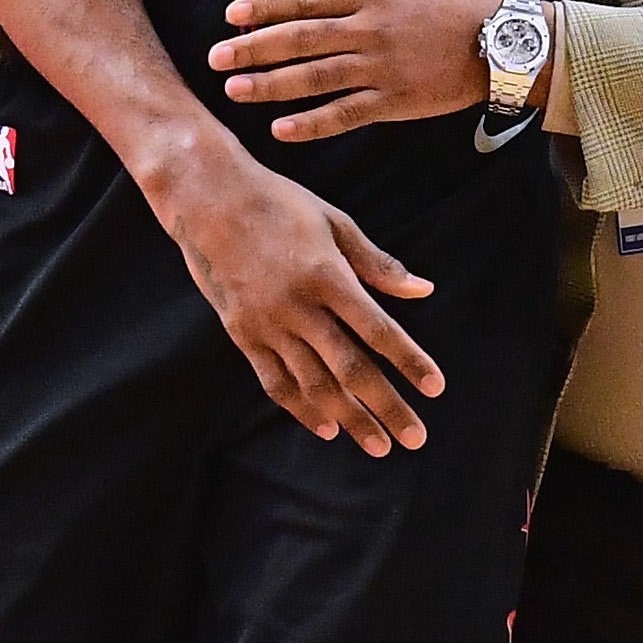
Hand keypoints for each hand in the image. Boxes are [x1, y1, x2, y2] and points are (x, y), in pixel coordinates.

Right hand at [148, 144, 442, 456]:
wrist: (207, 198)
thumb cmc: (280, 203)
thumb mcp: (335, 222)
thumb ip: (377, 263)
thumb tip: (423, 290)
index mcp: (327, 275)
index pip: (377, 329)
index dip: (409, 361)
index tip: (435, 388)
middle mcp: (297, 306)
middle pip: (349, 368)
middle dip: (386, 407)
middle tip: (415, 439)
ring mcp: (266, 324)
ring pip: (313, 384)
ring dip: (349, 419)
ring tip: (377, 444)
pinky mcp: (242, 334)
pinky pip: (276, 381)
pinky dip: (303, 409)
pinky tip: (327, 428)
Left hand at [214, 0, 497, 142]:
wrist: (501, 42)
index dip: (267, 5)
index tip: (231, 14)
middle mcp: (370, 31)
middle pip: (302, 39)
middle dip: (255, 48)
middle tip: (216, 57)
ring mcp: (381, 68)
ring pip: (316, 77)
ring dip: (272, 85)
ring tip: (235, 90)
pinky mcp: (393, 101)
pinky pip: (345, 114)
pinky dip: (312, 123)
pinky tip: (280, 129)